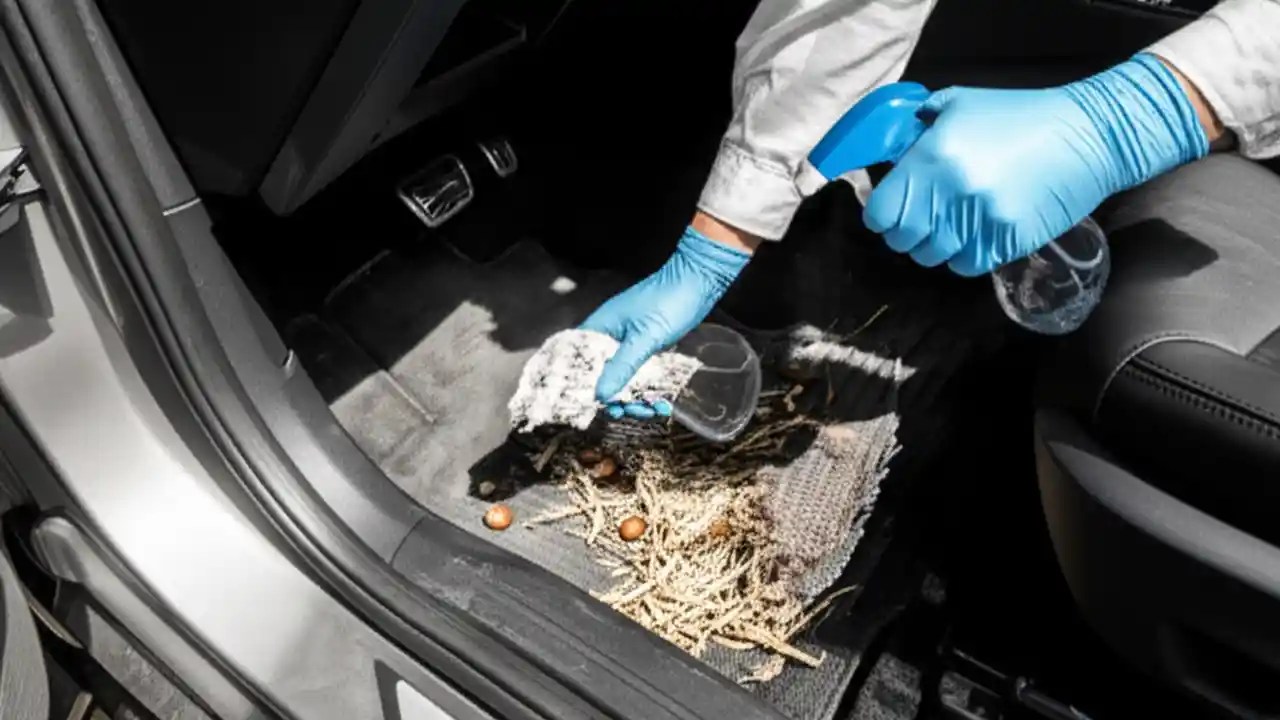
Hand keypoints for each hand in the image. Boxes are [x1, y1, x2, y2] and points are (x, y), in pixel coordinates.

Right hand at [580, 223, 749, 418]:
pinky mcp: (647, 346)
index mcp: (600, 328)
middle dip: (616, 398)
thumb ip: (622, 367)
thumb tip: (601, 396)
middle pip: (603, 375)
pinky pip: (641, 374)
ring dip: (637, 397)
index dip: (582, 386)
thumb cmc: (668, 302)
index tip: (594, 407)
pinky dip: (650, 389)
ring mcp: (629, 342)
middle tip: (630, 413)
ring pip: (625, 378)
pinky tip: (663, 402)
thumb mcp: (645, 338)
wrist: (700, 282)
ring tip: (656, 410)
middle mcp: (610, 336)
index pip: (578, 361)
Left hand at [864, 53, 1208, 276]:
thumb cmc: (1022, 115)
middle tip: (920, 220)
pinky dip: (965, 255)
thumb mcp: (961, 104)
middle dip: (905, 233)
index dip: (882, 214)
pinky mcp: (1007, 242)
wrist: (1090, 135)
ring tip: (953, 223)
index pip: (882, 211)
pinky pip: (966, 265)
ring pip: (933, 256)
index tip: (891, 210)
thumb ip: (919, 127)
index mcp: (933, 156)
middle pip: (903, 240)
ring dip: (936, 245)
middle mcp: (951, 191)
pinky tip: (977, 233)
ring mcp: (981, 220)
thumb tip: (891, 150)